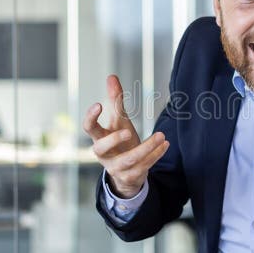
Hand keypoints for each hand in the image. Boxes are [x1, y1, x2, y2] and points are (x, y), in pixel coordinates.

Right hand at [83, 75, 169, 197]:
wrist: (127, 171)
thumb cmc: (120, 141)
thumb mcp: (119, 121)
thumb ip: (115, 101)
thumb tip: (111, 76)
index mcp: (99, 138)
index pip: (88, 128)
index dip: (90, 117)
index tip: (98, 104)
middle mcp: (104, 155)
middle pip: (101, 148)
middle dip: (113, 139)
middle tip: (128, 131)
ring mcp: (116, 167)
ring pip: (129, 159)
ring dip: (147, 147)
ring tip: (161, 135)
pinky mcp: (130, 176)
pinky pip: (143, 166)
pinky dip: (155, 155)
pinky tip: (165, 144)